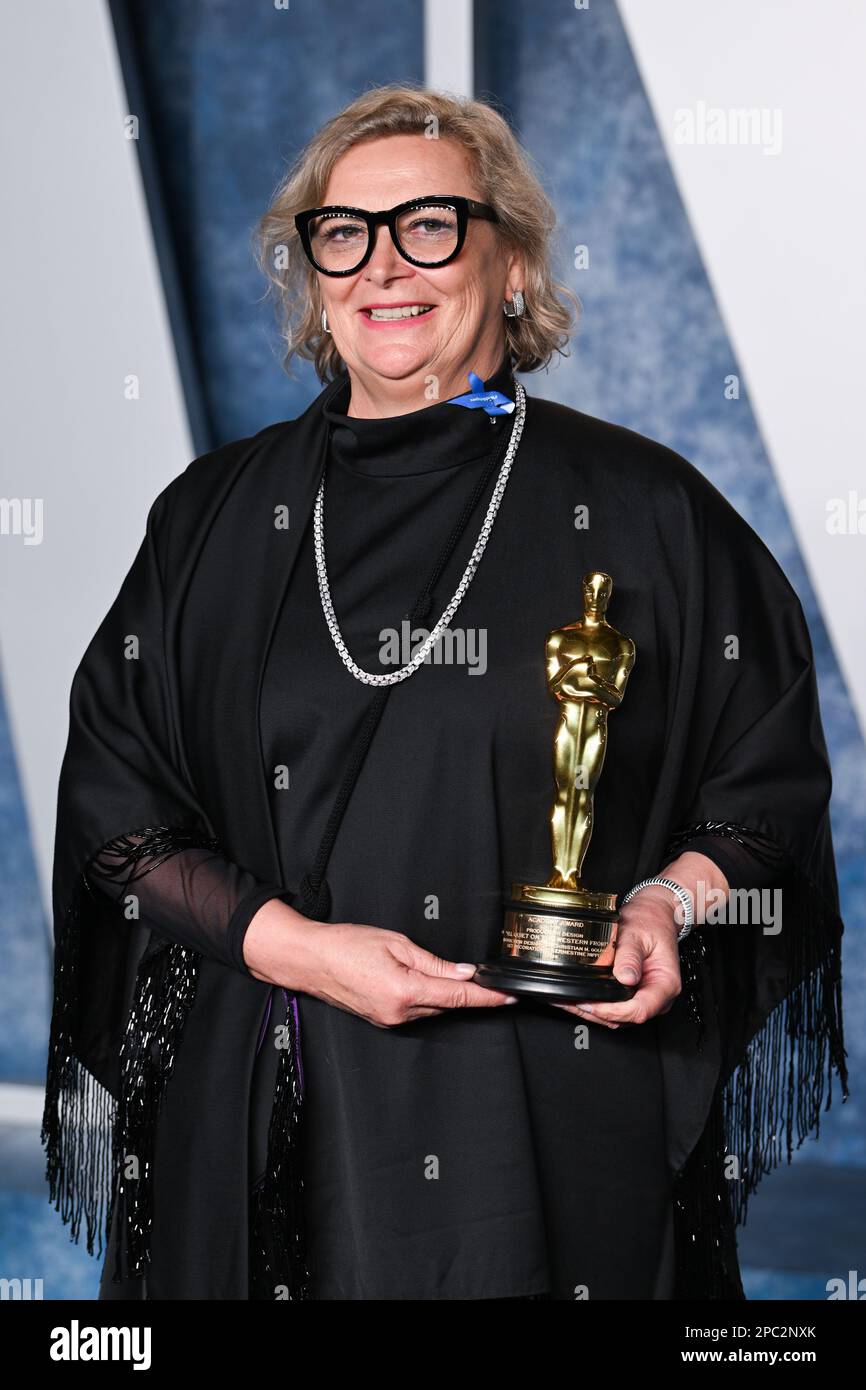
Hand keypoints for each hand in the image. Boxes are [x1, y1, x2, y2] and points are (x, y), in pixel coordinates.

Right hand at [243, 898, 516, 1027]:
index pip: (458, 996)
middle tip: (480, 974)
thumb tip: (463, 972)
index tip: (510, 997)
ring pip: (432, 1008)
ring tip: (432, 968)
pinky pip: (416, 1010)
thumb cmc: (345, 945)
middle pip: (448, 1003)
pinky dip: (426, 997)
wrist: (310, 960)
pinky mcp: (384, 1021)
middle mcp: (399, 1012)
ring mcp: (390, 1021)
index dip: (488, 997)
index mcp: (405, 991)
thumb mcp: (396, 943)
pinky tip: (420, 980)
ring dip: (442, 992)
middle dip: (465, 990)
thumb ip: (433, 962)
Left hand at [551, 885, 682, 1029]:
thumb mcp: (637, 934)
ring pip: (617, 1018)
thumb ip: (630, 956)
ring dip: (592, 1013)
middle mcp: (657, 997)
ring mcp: (644, 998)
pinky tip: (577, 998)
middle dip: (596, 1013)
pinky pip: (614, 1008)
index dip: (613, 1011)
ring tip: (567, 1001)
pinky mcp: (633, 995)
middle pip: (625, 1019)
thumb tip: (625, 978)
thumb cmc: (650, 923)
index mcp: (665, 985)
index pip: (639, 1010)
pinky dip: (595, 1006)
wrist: (653, 915)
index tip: (591, 1003)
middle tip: (570, 1002)